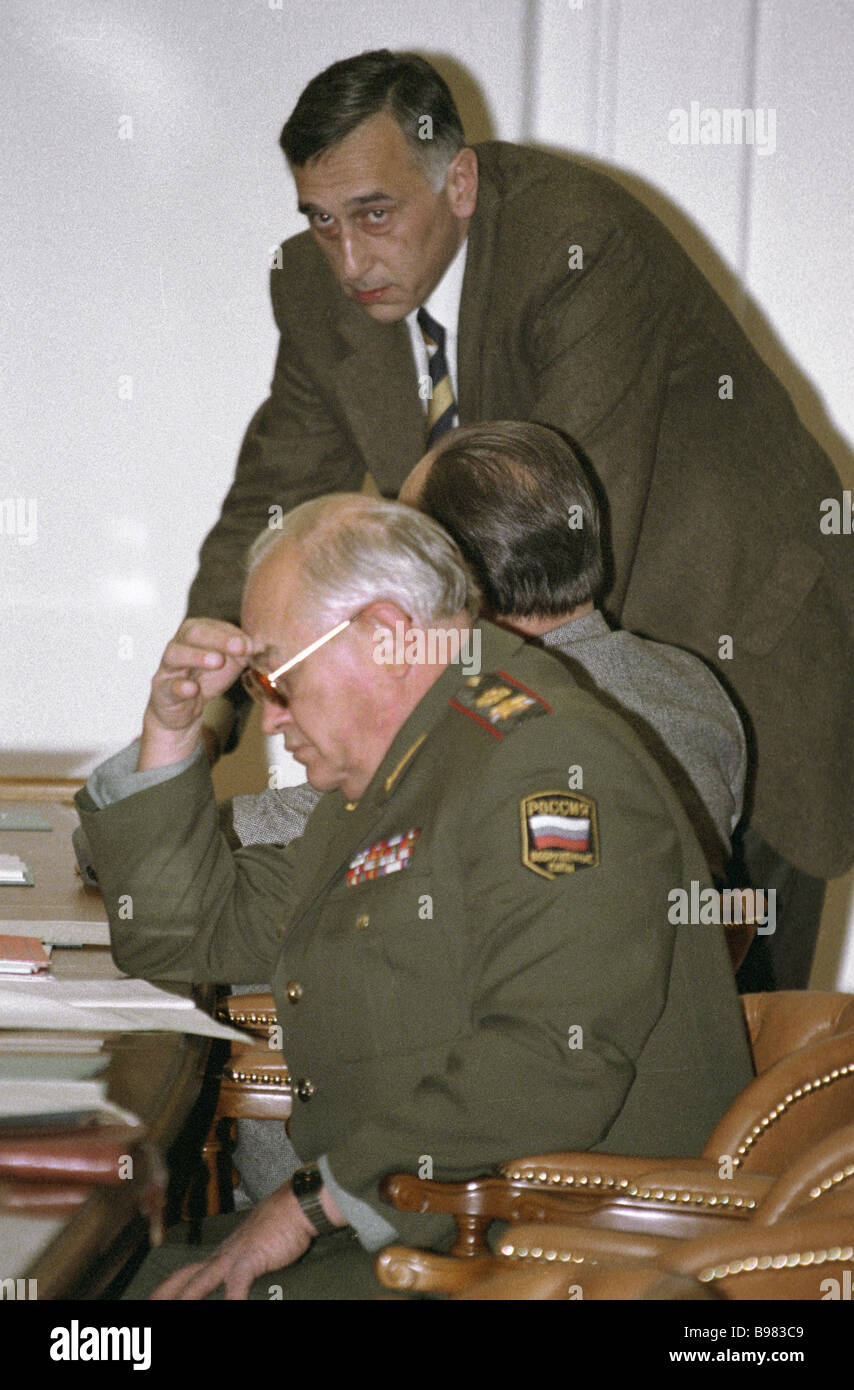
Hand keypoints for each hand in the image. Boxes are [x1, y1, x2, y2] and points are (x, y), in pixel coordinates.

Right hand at [138, 619, 256, 769]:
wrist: (184, 710)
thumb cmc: (205, 679)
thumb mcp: (229, 663)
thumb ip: (243, 653)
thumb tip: (260, 646)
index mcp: (196, 634)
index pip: (211, 625)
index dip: (231, 634)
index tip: (251, 645)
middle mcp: (179, 645)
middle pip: (193, 633)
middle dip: (218, 639)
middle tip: (239, 648)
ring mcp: (168, 668)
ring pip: (176, 655)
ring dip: (198, 656)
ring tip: (218, 662)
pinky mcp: (162, 690)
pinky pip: (168, 686)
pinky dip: (180, 686)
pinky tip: (193, 689)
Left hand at [149, 1184, 314, 1300]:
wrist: (297, 1204)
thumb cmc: (282, 1225)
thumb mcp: (259, 1248)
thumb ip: (247, 1265)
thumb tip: (244, 1278)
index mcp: (222, 1254)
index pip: (187, 1273)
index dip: (168, 1289)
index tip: (155, 1300)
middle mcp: (222, 1255)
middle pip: (184, 1277)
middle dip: (163, 1295)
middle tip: (146, 1307)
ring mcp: (232, 1257)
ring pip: (198, 1283)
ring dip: (185, 1299)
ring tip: (169, 1311)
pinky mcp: (248, 1259)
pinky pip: (234, 1288)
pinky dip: (230, 1303)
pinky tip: (231, 1310)